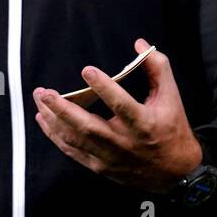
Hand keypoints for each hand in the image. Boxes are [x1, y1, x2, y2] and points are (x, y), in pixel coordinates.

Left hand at [32, 39, 202, 192]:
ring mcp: (109, 157)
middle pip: (87, 126)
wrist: (175, 173)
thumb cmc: (172, 129)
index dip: (103, 87)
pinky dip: (56, 136)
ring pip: (75, 139)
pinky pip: (73, 151)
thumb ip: (157, 67)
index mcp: (143, 123)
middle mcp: (124, 142)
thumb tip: (139, 44)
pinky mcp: (100, 167)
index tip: (86, 70)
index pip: (120, 104)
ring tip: (40, 100)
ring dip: (54, 120)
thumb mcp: (171, 96)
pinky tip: (45, 120)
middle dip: (63, 109)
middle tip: (45, 92)